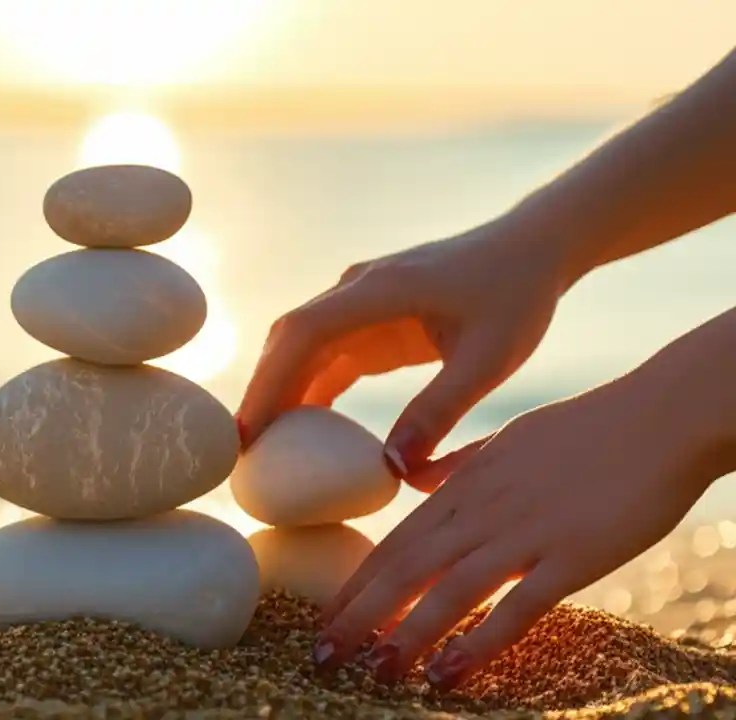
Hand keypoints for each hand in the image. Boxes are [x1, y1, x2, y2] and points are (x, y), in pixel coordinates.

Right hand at [236, 219, 569, 485]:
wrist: (533, 249)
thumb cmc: (518, 297)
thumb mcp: (488, 361)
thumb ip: (439, 411)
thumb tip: (392, 468)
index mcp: (379, 290)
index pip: (302, 334)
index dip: (269, 382)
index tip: (248, 431)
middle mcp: (357, 288)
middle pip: (288, 340)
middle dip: (262, 393)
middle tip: (242, 452)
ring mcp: (360, 301)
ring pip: (301, 346)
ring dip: (281, 392)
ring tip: (264, 448)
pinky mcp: (371, 316)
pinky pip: (327, 354)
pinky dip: (310, 388)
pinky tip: (303, 429)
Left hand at [314, 371, 721, 688]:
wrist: (660, 415)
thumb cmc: (584, 429)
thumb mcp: (505, 438)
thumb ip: (458, 466)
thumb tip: (416, 480)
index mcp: (466, 484)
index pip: (397, 541)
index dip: (358, 583)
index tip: (325, 616)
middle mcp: (483, 509)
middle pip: (407, 568)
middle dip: (360, 614)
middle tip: (322, 653)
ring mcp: (526, 532)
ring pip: (450, 590)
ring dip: (407, 635)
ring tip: (372, 671)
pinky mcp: (572, 555)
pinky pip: (517, 607)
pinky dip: (478, 642)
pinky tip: (446, 673)